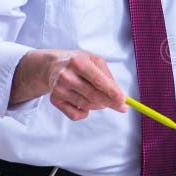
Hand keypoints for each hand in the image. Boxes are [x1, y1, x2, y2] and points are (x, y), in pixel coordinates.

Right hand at [11, 49, 126, 120]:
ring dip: (99, 105)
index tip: (123, 100)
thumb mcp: (94, 61)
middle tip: (122, 107)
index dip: (112, 92)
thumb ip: (107, 76)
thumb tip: (119, 96)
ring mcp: (58, 89)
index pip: (98, 81)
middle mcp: (66, 76)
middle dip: (110, 103)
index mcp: (78, 62)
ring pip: (86, 105)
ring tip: (101, 98)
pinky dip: (85, 113)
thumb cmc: (78, 63)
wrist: (52, 65)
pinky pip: (75, 115)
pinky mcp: (54, 100)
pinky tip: (85, 103)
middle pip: (93, 95)